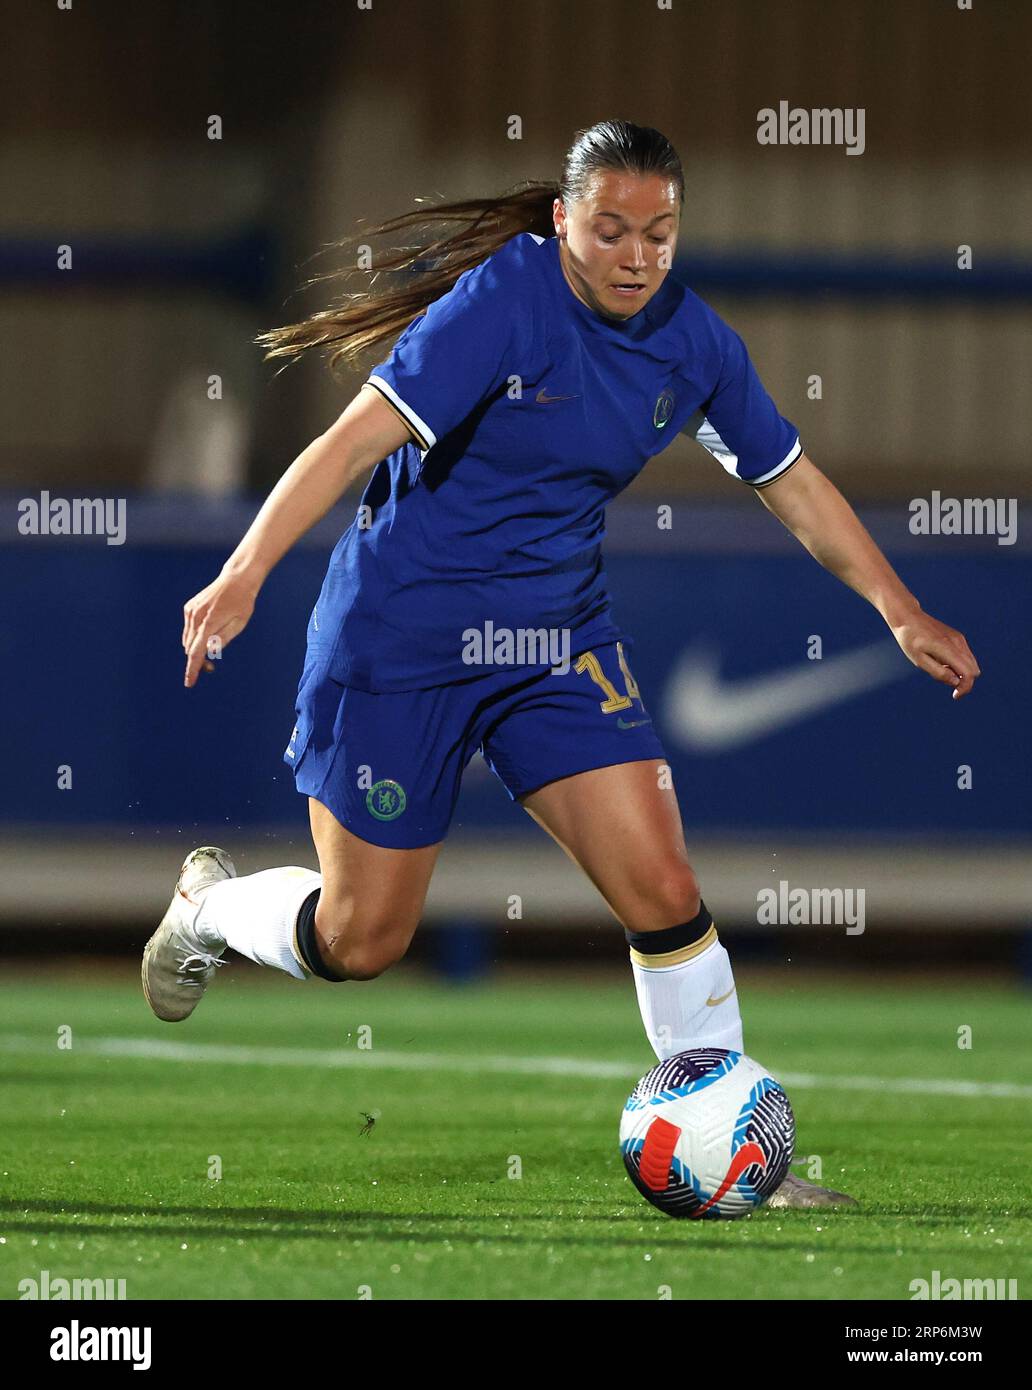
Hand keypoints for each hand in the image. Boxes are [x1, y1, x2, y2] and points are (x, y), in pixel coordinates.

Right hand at [182, 569, 257, 686]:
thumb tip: (209, 652)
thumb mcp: (239, 623)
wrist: (236, 580)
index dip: (193, 669)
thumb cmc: (242, 603)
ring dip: (195, 650)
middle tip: (211, 668)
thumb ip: (223, 639)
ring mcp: (190, 611)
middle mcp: (195, 616)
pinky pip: (188, 630)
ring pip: (187, 640)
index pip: (196, 652)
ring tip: (211, 653)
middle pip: (190, 648)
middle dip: (197, 661)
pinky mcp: (189, 608)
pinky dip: (194, 637)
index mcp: (209, 622)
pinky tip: (208, 633)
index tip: (189, 683)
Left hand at [889, 608, 980, 698]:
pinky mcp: (958, 637)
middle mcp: (957, 643)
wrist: (908, 618)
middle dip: (963, 681)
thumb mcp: (919, 660)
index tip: (955, 695)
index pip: (968, 673)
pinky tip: (941, 660)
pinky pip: (965, 656)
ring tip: (939, 666)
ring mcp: (959, 639)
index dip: (965, 688)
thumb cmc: (910, 641)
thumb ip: (938, 672)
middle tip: (942, 678)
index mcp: (947, 649)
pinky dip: (958, 664)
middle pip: (974, 670)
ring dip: (960, 672)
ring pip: (971, 664)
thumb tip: (955, 682)